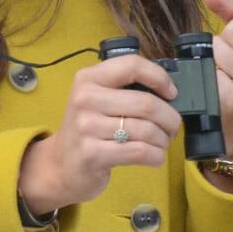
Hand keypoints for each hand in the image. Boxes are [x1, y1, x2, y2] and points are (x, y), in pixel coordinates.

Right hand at [17, 55, 182, 216]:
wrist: (60, 165)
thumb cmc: (88, 129)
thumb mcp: (98, 99)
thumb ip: (125, 89)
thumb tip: (169, 94)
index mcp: (89, 78)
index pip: (132, 65)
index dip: (159, 77)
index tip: (171, 93)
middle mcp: (85, 98)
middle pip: (146, 103)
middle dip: (170, 118)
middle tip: (172, 126)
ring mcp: (86, 127)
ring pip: (147, 130)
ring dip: (164, 140)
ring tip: (162, 143)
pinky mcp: (92, 154)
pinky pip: (139, 152)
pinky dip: (156, 156)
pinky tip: (155, 157)